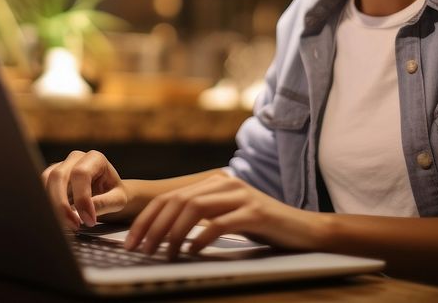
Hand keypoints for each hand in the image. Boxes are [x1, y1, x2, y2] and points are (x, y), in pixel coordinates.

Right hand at [41, 150, 127, 229]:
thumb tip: (85, 212)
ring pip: (46, 181)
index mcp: (95, 158)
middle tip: (73, 226)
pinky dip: (46, 205)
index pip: (81, 173)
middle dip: (62, 204)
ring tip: (66, 225)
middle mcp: (75, 158)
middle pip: (58, 176)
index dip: (82, 198)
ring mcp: (61, 166)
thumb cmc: (114, 194)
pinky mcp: (52, 178)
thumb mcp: (118, 200)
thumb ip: (104, 203)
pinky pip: (42, 188)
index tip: (89, 220)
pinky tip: (57, 219)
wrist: (109, 193)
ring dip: (52, 205)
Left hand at [123, 173, 318, 258]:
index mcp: (215, 183)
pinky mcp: (255, 212)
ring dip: (173, 234)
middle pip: (177, 201)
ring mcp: (241, 196)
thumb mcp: (227, 217)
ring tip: (163, 254)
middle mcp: (225, 183)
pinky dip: (201, 238)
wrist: (304, 229)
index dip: (147, 219)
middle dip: (153, 227)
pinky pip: (220, 223)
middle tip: (139, 250)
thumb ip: (201, 218)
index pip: (170, 197)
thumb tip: (162, 236)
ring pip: (194, 209)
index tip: (132, 241)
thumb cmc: (263, 227)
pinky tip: (191, 252)